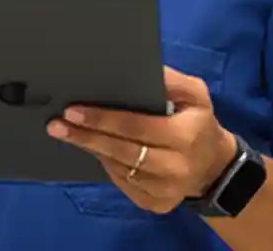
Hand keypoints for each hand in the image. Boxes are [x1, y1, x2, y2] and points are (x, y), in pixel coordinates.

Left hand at [47, 67, 237, 214]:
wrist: (216, 167)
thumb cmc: (199, 123)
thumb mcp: (196, 95)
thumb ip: (170, 81)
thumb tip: (138, 68)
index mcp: (184, 136)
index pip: (136, 126)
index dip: (103, 119)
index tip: (73, 111)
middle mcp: (175, 168)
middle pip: (121, 151)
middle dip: (86, 137)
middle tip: (56, 126)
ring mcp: (164, 191)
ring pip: (119, 169)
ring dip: (93, 150)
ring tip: (70, 134)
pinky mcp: (156, 205)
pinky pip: (123, 184)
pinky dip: (108, 167)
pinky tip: (97, 151)